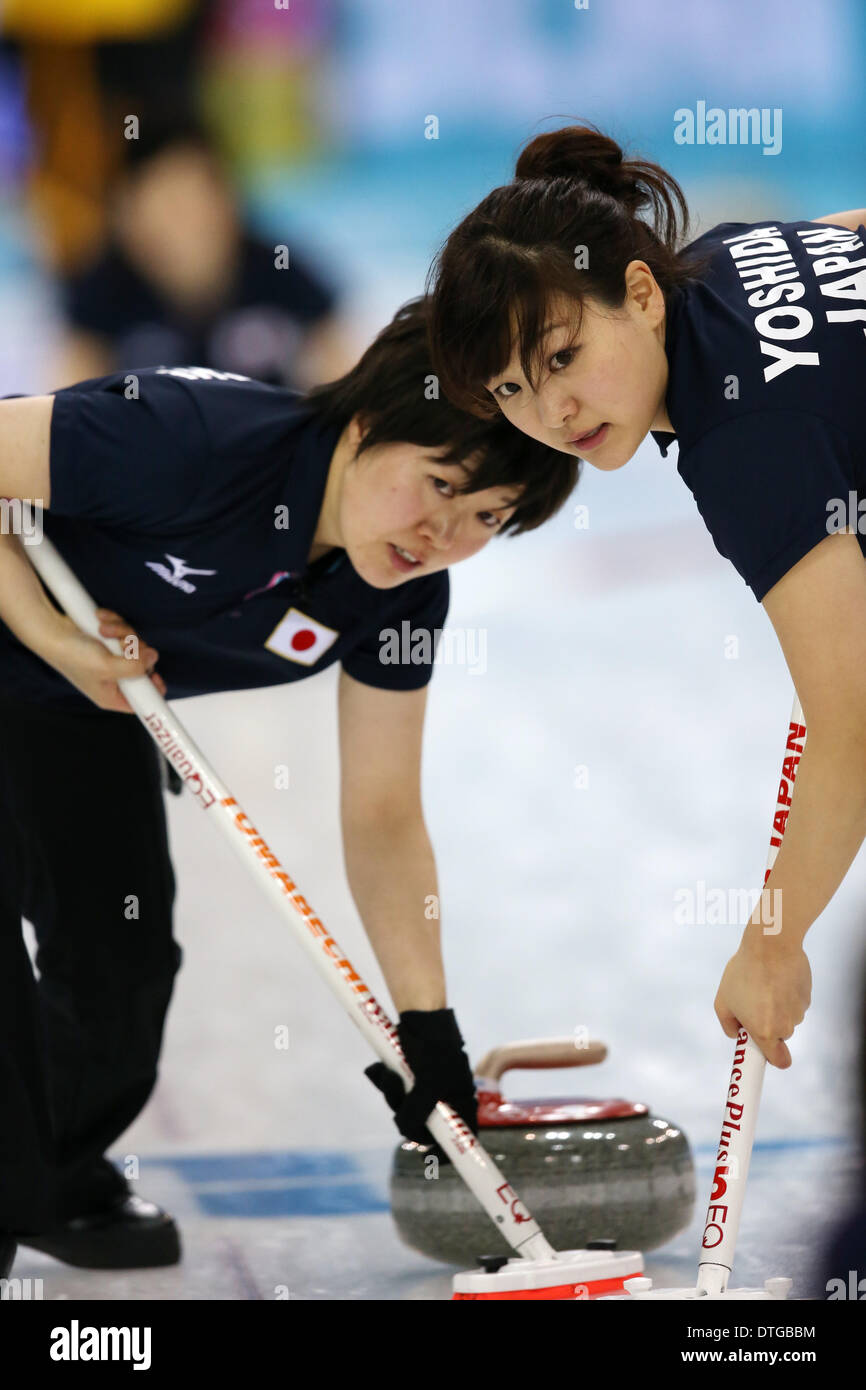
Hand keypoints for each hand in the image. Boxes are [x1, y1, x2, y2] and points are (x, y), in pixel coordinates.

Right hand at [45, 607, 165, 712]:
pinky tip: (101, 622)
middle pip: (145, 666)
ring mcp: (113, 659)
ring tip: (104, 630)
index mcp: (114, 695)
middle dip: (135, 649)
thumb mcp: (107, 667)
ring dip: (122, 632)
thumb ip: (135, 667)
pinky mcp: (110, 642)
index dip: (153, 688)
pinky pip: (125, 631)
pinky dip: (115, 624)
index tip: (154, 674)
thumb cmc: (72, 655)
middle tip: (123, 645)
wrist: (52, 631)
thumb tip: (152, 658)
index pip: (144, 700)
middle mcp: (115, 679)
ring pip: (136, 644)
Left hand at [365, 1008, 477, 1158]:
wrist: (420, 1013)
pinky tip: (381, 1070)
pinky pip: (397, 1090)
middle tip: (398, 1097)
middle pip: (424, 1125)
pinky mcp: (411, 1076)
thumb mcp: (427, 1083)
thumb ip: (417, 1111)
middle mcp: (445, 1097)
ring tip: (389, 1074)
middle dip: (405, 1114)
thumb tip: (404, 1131)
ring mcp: (427, 1086)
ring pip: (405, 1107)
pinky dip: (387, 1083)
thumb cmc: (433, 1047)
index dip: (444, 1152)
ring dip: (393, 1094)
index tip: (426, 1160)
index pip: (459, 1137)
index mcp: (460, 1101)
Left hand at [715, 933, 811, 1068]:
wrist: (771, 945)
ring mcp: (799, 1011)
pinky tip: (777, 976)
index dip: (772, 1060)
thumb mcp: (723, 1000)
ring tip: (763, 984)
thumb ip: (728, 1024)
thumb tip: (736, 1034)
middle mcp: (786, 1025)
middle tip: (754, 1004)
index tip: (764, 1056)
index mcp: (765, 1032)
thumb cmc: (744, 972)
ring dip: (777, 1006)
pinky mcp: (807, 995)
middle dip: (768, 1024)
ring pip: (788, 1016)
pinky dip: (787, 993)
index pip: (779, 1061)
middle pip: (780, 1035)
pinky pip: (796, 1001)